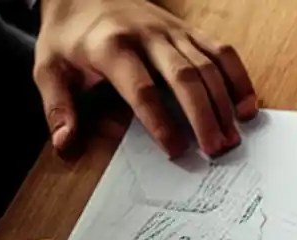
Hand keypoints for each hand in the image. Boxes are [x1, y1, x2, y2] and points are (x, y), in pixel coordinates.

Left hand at [34, 0, 257, 157]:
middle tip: (215, 149)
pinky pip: (222, 52)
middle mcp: (148, 36)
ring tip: (233, 137)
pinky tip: (247, 107)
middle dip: (203, 115)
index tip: (175, 150)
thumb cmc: (70, 37)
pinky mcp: (190, 31)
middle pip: (184, 76)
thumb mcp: (49, 68)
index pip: (141, 89)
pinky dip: (239, 79)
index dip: (161, 122)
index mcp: (111, 47)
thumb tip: (66, 145)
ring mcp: (173, 31)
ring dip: (224, 103)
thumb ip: (58, 108)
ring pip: (208, 66)